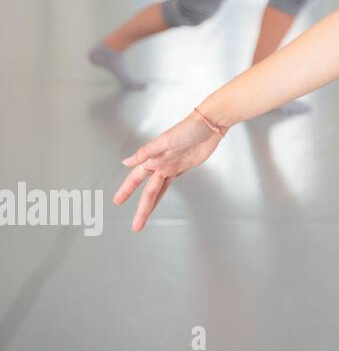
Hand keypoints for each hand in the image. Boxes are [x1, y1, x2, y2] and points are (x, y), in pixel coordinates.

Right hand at [114, 110, 226, 231]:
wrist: (210, 125)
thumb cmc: (188, 128)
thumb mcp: (165, 141)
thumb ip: (145, 153)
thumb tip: (125, 162)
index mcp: (153, 157)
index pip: (136, 178)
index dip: (127, 190)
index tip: (117, 201)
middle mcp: (160, 164)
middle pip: (148, 191)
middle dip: (141, 209)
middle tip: (135, 225)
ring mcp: (172, 167)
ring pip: (157, 191)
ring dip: (150, 205)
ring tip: (143, 218)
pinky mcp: (183, 167)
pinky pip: (169, 184)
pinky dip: (162, 192)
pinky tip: (156, 197)